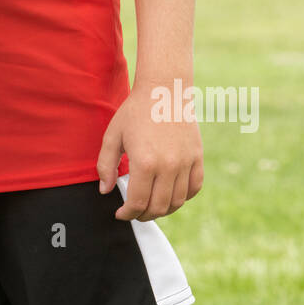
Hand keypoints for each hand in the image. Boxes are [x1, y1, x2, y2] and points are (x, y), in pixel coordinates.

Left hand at [96, 80, 202, 220]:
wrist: (164, 89)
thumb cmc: (135, 111)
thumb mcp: (113, 135)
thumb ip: (105, 165)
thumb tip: (105, 190)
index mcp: (145, 162)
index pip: (138, 203)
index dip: (127, 214)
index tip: (120, 214)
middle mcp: (168, 166)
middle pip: (158, 207)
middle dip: (143, 215)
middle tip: (134, 212)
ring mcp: (186, 162)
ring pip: (178, 201)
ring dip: (163, 210)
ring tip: (151, 206)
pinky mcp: (197, 156)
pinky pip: (195, 187)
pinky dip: (184, 197)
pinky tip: (171, 194)